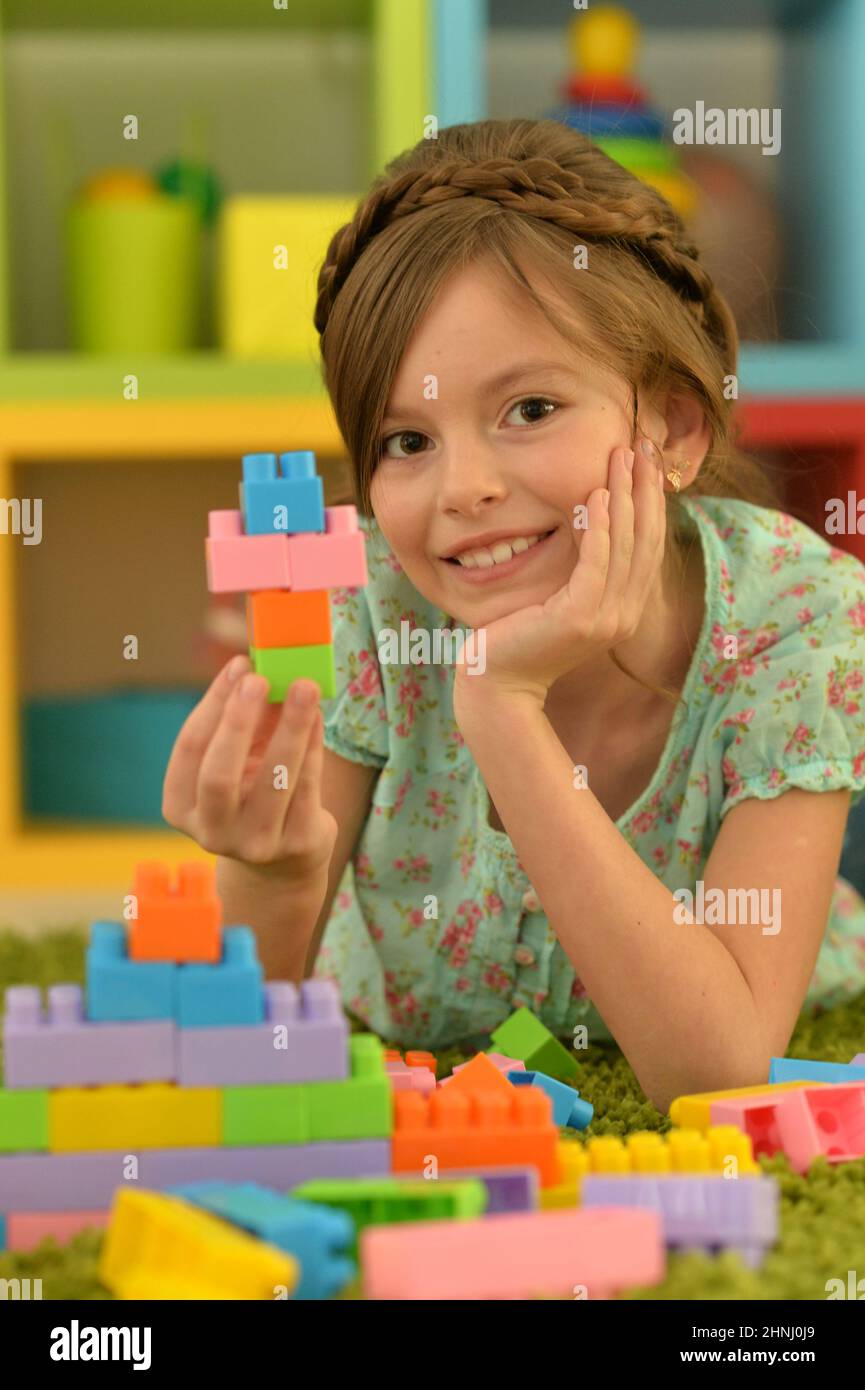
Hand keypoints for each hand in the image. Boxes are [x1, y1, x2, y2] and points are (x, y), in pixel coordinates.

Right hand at [162, 655, 337, 876]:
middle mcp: (211, 831)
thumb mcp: (239, 759)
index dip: (214, 704)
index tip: (239, 665)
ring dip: (290, 728)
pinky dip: (313, 746)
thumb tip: (265, 666)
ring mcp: (254, 844)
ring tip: (304, 686)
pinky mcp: (295, 845)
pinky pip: (307, 786)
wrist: (283, 860)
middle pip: (218, 775)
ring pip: (272, 781)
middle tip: (260, 678)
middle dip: (238, 722)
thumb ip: (246, 719)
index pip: (190, 749)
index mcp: (180, 805)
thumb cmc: (254, 792)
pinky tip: (317, 716)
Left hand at [452, 440, 665, 716]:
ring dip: (625, 497)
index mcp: (624, 608)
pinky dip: (601, 528)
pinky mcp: (580, 618)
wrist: (496, 682)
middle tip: (644, 444)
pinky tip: (598, 496)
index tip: (648, 459)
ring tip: (622, 457)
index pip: (648, 544)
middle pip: (645, 539)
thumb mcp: (561, 600)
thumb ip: (584, 570)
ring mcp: (606, 618)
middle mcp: (624, 614)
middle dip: (645, 488)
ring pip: (625, 546)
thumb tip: (594, 520)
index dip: (651, 500)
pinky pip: (596, 564)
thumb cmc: (520, 638)